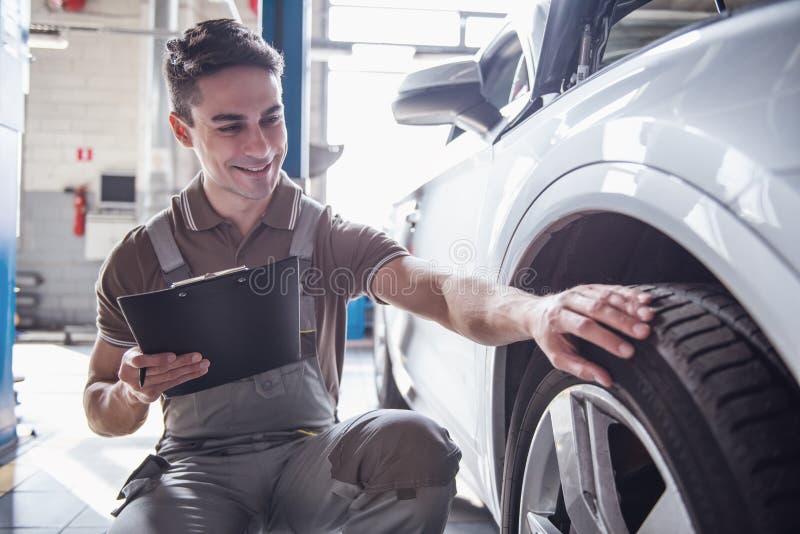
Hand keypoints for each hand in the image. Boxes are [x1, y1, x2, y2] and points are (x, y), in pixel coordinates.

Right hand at [118, 347, 209, 403]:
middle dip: (181, 362)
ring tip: (203, 363)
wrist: (130, 384)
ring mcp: (141, 388)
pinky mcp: (150, 395)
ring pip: (169, 377)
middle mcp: (131, 377)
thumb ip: (150, 348)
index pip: (140, 361)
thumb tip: (176, 338)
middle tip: (197, 356)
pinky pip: (172, 384)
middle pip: (161, 369)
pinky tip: (199, 371)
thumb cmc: (140, 359)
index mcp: (128, 361)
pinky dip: (188, 376)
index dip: (157, 359)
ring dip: (189, 370)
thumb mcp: (138, 351)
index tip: (172, 356)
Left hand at [529, 284, 653, 386]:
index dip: (607, 339)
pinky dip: (630, 295)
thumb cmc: (549, 337)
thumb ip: (580, 368)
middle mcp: (568, 301)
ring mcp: (580, 291)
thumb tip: (605, 380)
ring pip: (607, 296)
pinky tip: (646, 301)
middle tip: (644, 333)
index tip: (627, 351)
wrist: (537, 312)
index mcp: (557, 318)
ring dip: (630, 306)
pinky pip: (612, 288)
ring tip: (649, 317)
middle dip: (623, 321)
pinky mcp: (591, 287)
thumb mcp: (557, 356)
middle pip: (598, 309)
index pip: (585, 327)